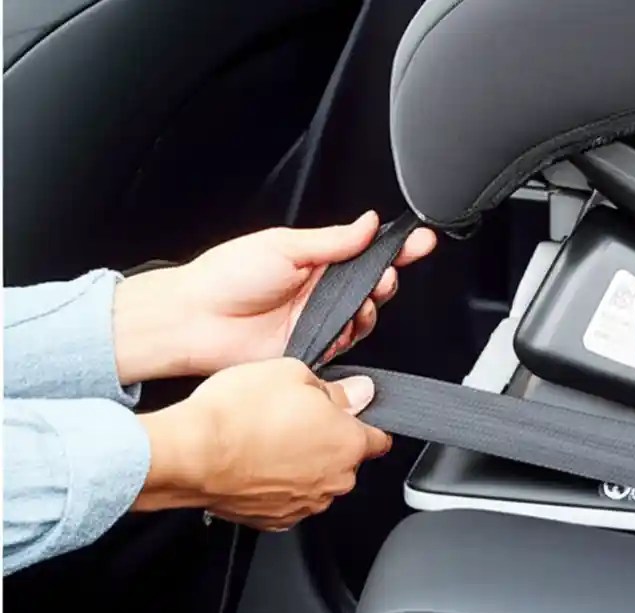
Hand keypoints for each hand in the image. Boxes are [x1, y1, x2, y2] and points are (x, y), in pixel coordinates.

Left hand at [114, 212, 435, 383]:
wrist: (195, 321)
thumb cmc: (226, 277)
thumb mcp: (283, 245)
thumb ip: (332, 239)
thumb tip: (368, 223)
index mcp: (316, 259)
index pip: (366, 250)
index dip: (397, 247)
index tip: (421, 241)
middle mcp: (321, 290)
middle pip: (373, 285)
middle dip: (387, 278)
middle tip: (384, 275)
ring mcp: (318, 320)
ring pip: (366, 315)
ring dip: (370, 308)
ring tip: (360, 302)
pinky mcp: (313, 348)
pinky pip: (347, 343)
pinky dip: (351, 335)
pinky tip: (342, 327)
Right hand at [134, 358, 391, 530]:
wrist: (189, 453)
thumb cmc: (238, 413)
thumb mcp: (293, 374)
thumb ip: (335, 389)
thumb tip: (359, 392)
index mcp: (348, 444)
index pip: (378, 439)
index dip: (365, 424)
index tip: (352, 418)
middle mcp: (333, 481)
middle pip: (344, 460)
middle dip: (327, 441)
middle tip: (294, 419)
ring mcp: (304, 504)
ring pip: (315, 480)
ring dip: (301, 464)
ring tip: (267, 439)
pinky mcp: (273, 519)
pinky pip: (286, 498)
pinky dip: (275, 484)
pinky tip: (254, 463)